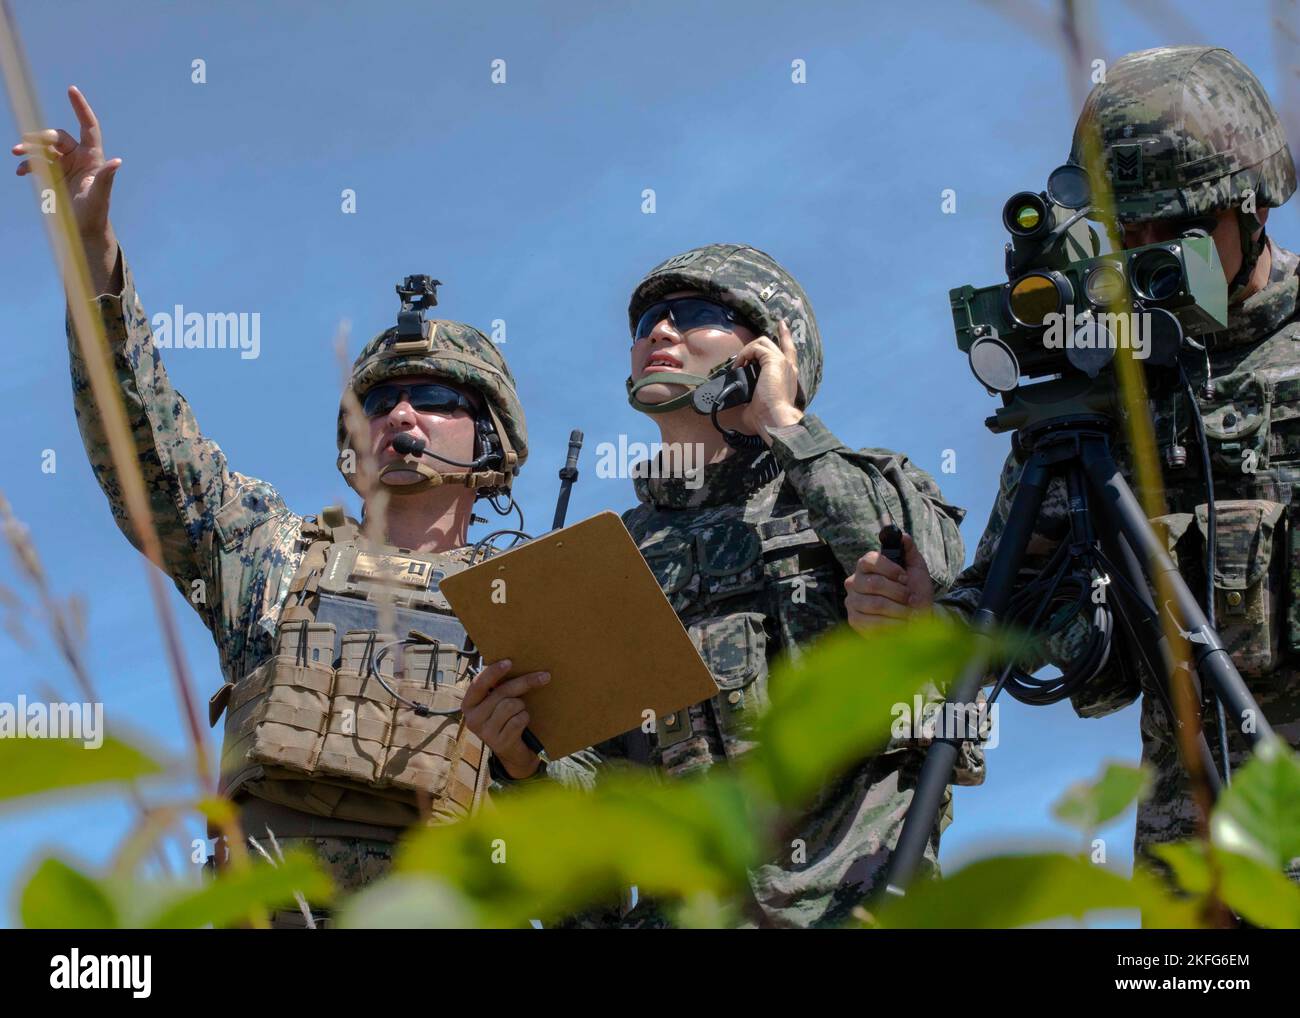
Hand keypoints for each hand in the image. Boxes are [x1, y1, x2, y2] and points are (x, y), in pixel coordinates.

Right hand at [12, 86, 119, 289]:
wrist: (83, 229)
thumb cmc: (95, 213)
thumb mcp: (99, 196)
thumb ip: (105, 178)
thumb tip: (118, 162)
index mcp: (92, 158)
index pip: (88, 127)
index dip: (81, 108)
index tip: (72, 89)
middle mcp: (78, 157)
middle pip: (57, 137)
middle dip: (40, 137)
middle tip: (23, 144)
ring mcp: (64, 164)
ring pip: (44, 148)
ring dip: (29, 148)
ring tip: (17, 153)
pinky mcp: (53, 174)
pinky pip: (36, 162)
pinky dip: (27, 164)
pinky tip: (21, 172)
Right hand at [462, 658, 549, 779]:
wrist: (512, 752)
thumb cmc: (505, 720)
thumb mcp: (496, 703)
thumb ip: (497, 688)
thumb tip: (512, 663)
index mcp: (468, 705)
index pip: (478, 684)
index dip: (493, 672)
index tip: (509, 662)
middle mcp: (472, 719)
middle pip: (502, 693)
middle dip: (524, 683)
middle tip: (544, 676)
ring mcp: (485, 732)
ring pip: (512, 705)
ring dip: (522, 707)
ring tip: (520, 712)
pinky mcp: (499, 743)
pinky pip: (519, 720)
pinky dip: (525, 718)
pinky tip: (522, 724)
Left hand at [733, 319, 802, 441]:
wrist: (776, 419)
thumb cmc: (768, 417)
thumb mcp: (759, 403)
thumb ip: (751, 396)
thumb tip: (735, 399)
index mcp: (788, 375)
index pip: (789, 350)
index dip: (785, 336)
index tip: (782, 324)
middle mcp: (788, 366)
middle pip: (773, 342)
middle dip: (754, 346)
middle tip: (740, 359)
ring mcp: (782, 362)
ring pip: (762, 342)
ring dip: (747, 351)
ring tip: (737, 366)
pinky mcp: (774, 361)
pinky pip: (755, 348)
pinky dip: (744, 354)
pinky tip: (738, 366)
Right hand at [844, 532, 932, 630]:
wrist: (917, 618)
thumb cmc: (915, 591)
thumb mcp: (916, 569)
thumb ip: (909, 550)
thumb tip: (903, 536)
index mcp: (866, 566)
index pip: (869, 560)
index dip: (890, 569)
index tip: (905, 578)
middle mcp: (854, 582)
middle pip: (874, 584)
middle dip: (898, 593)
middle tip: (910, 598)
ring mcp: (852, 602)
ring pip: (876, 604)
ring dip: (898, 610)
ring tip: (909, 613)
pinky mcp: (854, 621)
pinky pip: (873, 622)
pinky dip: (893, 624)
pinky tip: (901, 623)